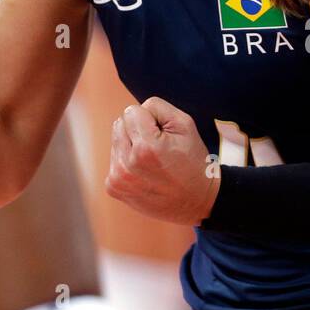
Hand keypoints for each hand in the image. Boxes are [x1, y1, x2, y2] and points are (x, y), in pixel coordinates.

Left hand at [105, 97, 219, 224]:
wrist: (196, 202)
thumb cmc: (193, 161)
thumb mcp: (184, 124)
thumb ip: (156, 106)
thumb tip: (132, 110)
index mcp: (146, 147)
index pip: (131, 111)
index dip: (150, 118)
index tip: (163, 135)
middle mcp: (127, 164)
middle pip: (120, 124)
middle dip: (137, 130)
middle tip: (158, 148)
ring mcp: (118, 178)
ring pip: (116, 141)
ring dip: (131, 145)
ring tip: (152, 161)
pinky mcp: (114, 188)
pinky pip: (114, 159)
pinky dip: (127, 162)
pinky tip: (145, 173)